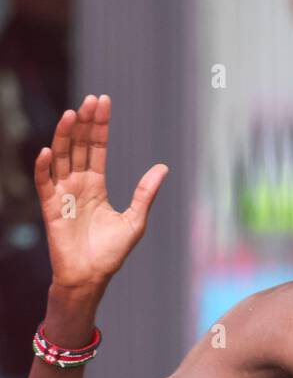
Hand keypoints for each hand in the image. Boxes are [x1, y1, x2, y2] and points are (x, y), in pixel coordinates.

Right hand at [33, 94, 167, 293]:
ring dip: (63, 135)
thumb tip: (163, 168)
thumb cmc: (111, 253)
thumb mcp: (134, 221)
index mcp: (96, 185)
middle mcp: (77, 184)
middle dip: (84, 123)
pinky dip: (44, 168)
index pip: (96, 148)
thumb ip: (145, 193)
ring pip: (61, 157)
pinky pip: (44, 183)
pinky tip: (49, 151)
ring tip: (70, 114)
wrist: (91, 277)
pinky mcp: (50, 207)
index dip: (99, 126)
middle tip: (90, 100)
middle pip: (78, 146)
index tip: (103, 101)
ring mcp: (62, 193)